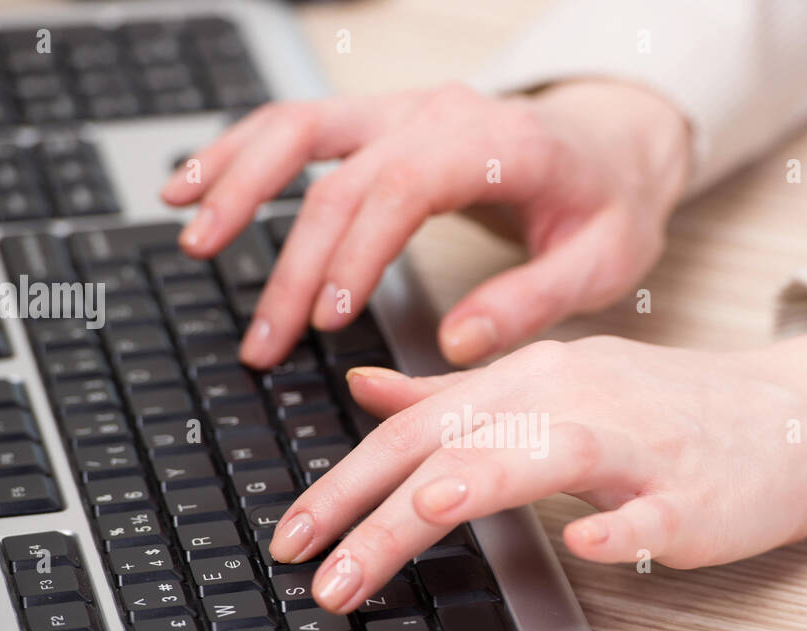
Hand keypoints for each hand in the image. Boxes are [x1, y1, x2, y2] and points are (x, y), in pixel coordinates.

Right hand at [160, 80, 689, 367]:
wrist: (614, 144)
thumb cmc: (608, 204)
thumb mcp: (602, 262)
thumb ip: (533, 301)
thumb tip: (459, 344)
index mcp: (501, 146)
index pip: (406, 187)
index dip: (358, 252)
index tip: (330, 321)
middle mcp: (441, 115)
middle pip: (341, 177)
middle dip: (293, 264)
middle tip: (264, 341)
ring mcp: (404, 111)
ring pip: (300, 130)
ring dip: (238, 184)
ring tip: (193, 240)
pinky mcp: (380, 120)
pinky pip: (296, 125)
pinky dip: (240, 153)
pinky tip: (195, 184)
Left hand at [268, 328, 806, 612]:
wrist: (792, 415)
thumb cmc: (665, 412)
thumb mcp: (553, 389)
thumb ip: (455, 397)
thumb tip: (363, 392)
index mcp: (533, 380)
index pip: (419, 429)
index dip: (347, 479)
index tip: (293, 534)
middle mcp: (574, 400)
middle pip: (460, 446)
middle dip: (376, 506)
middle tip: (312, 566)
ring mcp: (638, 444)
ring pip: (544, 460)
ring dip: (475, 489)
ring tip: (412, 522)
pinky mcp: (695, 492)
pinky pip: (656, 509)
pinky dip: (621, 526)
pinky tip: (589, 545)